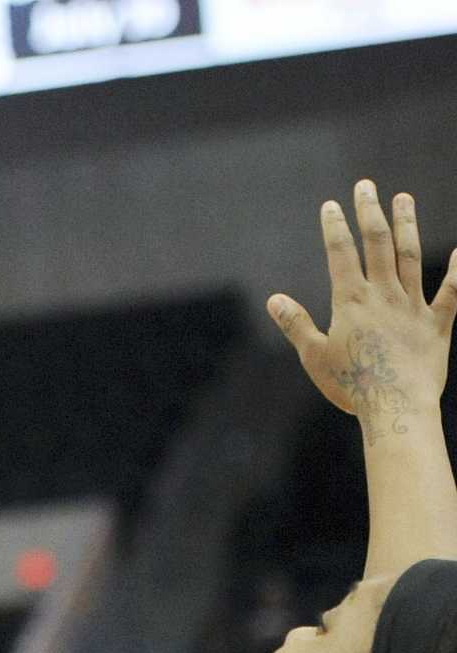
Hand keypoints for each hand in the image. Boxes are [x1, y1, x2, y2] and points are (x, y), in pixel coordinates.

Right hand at [270, 181, 456, 440]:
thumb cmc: (351, 385)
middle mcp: (384, 296)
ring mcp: (413, 306)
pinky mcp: (437, 323)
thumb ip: (296, 325)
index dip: (335, 228)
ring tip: (404, 199)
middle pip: (377, 244)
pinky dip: (456, 270)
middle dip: (370, 213)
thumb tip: (274, 300)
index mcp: (351, 303)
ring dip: (406, 225)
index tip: (331, 206)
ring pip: (410, 256)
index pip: (341, 255)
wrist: (396, 406)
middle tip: (366, 186)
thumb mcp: (314, 357)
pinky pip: (450, 291)